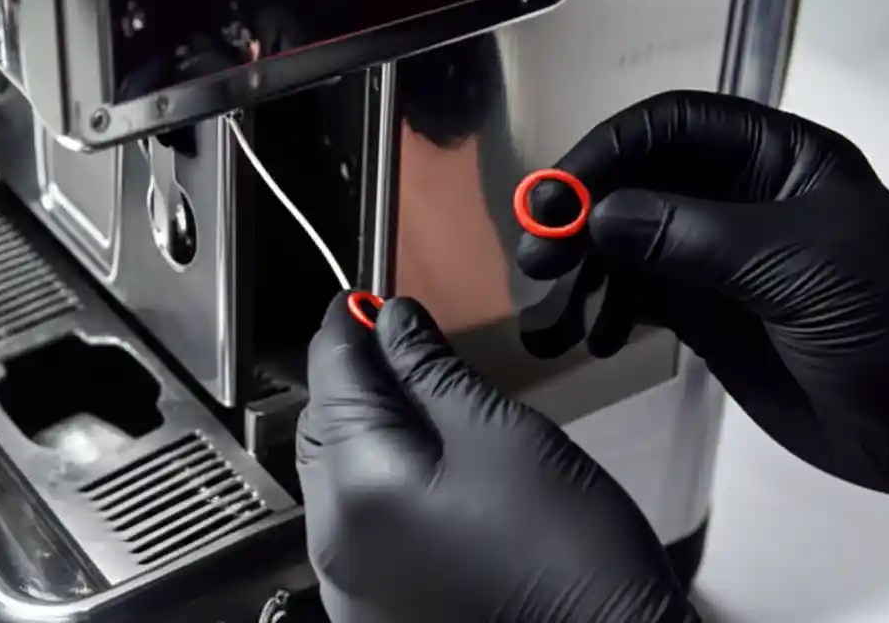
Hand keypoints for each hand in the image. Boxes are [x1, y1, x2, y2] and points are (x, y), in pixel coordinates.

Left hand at [297, 293, 696, 622]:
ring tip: (410, 400)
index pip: (330, 377)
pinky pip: (356, 526)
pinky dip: (373, 484)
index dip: (346, 326)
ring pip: (334, 479)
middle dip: (350, 379)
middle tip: (392, 342)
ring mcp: (348, 586)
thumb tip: (391, 321)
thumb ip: (431, 370)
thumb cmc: (566, 547)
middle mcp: (333, 542)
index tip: (361, 298)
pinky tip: (417, 468)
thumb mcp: (501, 433)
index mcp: (358, 487)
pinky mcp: (374, 612)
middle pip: (322, 429)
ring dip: (361, 431)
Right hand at [518, 90, 888, 500]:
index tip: (555, 200)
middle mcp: (737, 198)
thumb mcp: (803, 270)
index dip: (606, 153)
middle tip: (537, 264)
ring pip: (623, 245)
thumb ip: (697, 238)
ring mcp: (716, 258)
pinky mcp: (704, 314)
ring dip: (581, 275)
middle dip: (579, 217)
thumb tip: (600, 215)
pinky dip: (601, 313)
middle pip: (635, 183)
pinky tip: (589, 341)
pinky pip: (634, 297)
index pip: (670, 128)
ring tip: (553, 324)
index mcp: (777, 160)